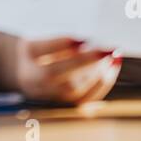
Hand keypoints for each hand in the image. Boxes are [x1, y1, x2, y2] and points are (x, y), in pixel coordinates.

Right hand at [5, 36, 121, 104]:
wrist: (28, 72)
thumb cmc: (40, 50)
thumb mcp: (42, 36)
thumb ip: (57, 39)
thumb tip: (87, 40)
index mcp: (26, 54)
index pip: (39, 50)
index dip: (59, 44)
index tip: (81, 39)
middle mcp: (34, 79)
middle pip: (55, 73)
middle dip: (84, 62)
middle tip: (107, 50)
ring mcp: (49, 94)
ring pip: (73, 90)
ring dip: (97, 73)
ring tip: (113, 55)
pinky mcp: (65, 103)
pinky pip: (85, 99)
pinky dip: (103, 83)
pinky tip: (113, 66)